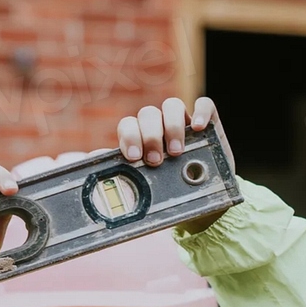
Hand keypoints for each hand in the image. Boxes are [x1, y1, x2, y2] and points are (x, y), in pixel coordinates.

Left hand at [117, 96, 235, 232]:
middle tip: (155, 160)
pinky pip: (205, 104)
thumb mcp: (147, 184)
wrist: (204, 201)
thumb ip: (124, 169)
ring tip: (176, 152)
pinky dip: (201, 112)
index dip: (129, 136)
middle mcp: (160, 126)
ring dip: (172, 126)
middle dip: (150, 136)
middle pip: (148, 114)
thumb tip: (96, 156)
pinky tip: (198, 127)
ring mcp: (183, 121)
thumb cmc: (169, 190)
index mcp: (140, 137)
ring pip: (172, 105)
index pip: (128, 125)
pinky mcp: (209, 121)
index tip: (134, 157)